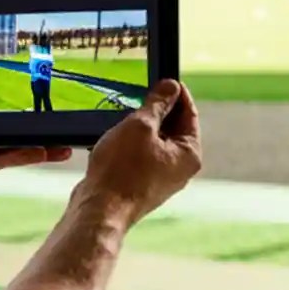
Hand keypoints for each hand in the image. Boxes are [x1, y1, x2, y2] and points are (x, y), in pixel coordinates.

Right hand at [73, 80, 202, 227]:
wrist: (98, 210)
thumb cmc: (121, 170)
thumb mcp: (140, 126)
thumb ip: (157, 104)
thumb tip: (171, 87)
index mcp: (189, 154)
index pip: (190, 114)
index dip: (177, 93)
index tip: (164, 79)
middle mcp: (180, 168)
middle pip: (173, 127)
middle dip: (156, 110)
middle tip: (139, 95)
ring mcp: (161, 178)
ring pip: (155, 141)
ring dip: (140, 127)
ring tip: (123, 118)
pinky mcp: (142, 184)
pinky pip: (141, 155)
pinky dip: (131, 144)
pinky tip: (114, 139)